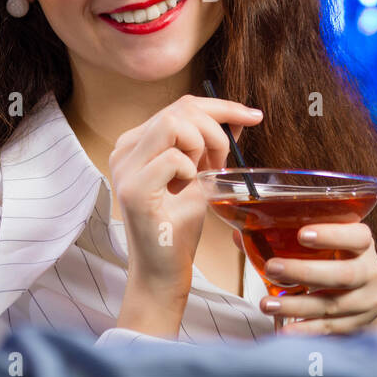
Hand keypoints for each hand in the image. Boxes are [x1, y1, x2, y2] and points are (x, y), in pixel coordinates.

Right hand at [109, 94, 262, 336]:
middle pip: (180, 109)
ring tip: (205, 176)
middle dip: (216, 130)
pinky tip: (188, 191)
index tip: (252, 116)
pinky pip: (174, 158)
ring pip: (174, 124)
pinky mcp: (133, 189)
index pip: (180, 105)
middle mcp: (124, 149)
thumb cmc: (178, 226)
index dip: (220, 106)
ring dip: (203, 148)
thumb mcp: (200, 176)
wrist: (163, 271)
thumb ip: (211, 145)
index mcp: (137, 142)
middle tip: (223, 163)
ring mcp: (125, 168)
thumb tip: (237, 117)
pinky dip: (192, 172)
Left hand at [241, 223, 376, 334]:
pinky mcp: (360, 325)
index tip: (301, 235)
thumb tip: (241, 234)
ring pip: (331, 304)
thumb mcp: (323, 247)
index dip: (331, 234)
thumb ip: (284, 238)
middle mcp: (370, 271)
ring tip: (266, 304)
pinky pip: (330, 328)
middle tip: (271, 268)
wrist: (364, 299)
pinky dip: (305, 330)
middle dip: (303, 272)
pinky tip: (284, 330)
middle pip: (343, 274)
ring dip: (295, 306)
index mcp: (363, 244)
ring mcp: (368, 301)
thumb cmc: (335, 263)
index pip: (356, 236)